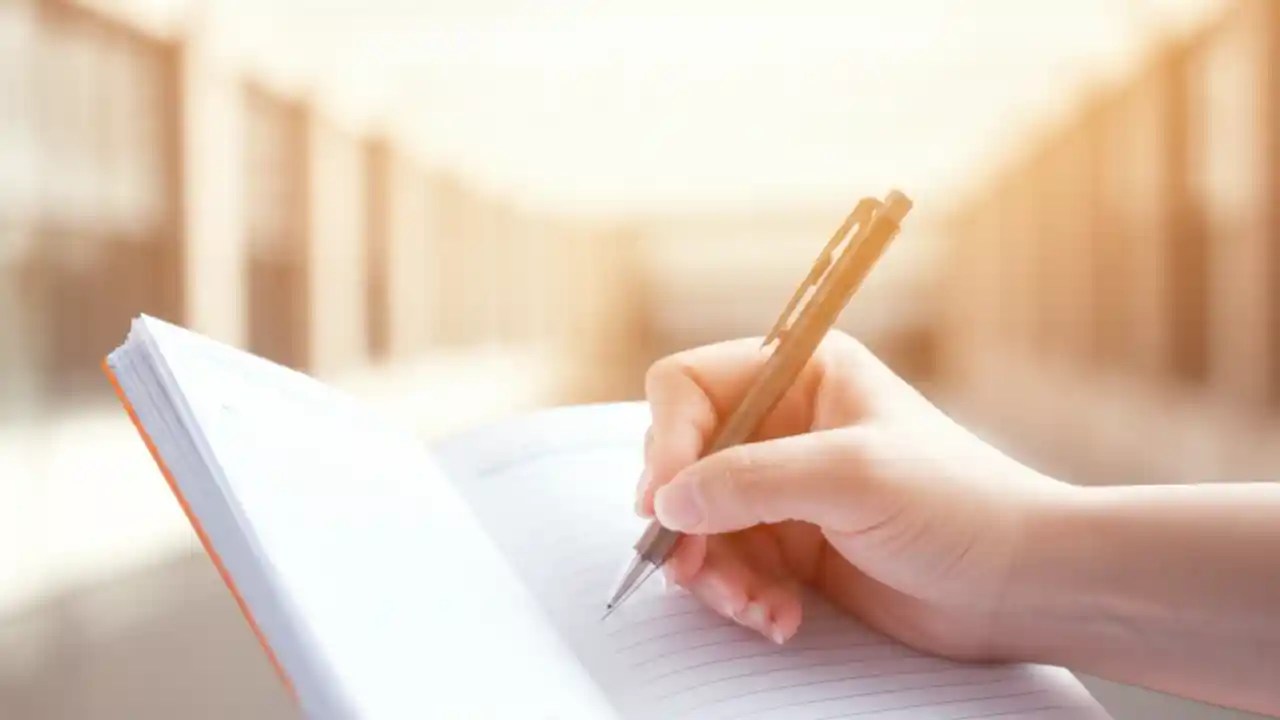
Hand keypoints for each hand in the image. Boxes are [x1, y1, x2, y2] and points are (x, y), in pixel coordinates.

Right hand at [635, 333, 1074, 656]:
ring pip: (697, 523)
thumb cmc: (959, 506)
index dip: (667, 440)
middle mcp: (782, 425)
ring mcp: (782, 489)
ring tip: (754, 605)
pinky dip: (740, 596)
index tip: (662, 500)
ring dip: (712, 572)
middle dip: (683, 519)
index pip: (689, 388)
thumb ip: (752, 481)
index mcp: (800, 375)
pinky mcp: (790, 546)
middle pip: (681, 460)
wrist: (1020, 584)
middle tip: (690, 567)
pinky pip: (728, 566)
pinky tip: (780, 617)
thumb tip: (667, 499)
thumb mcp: (853, 477)